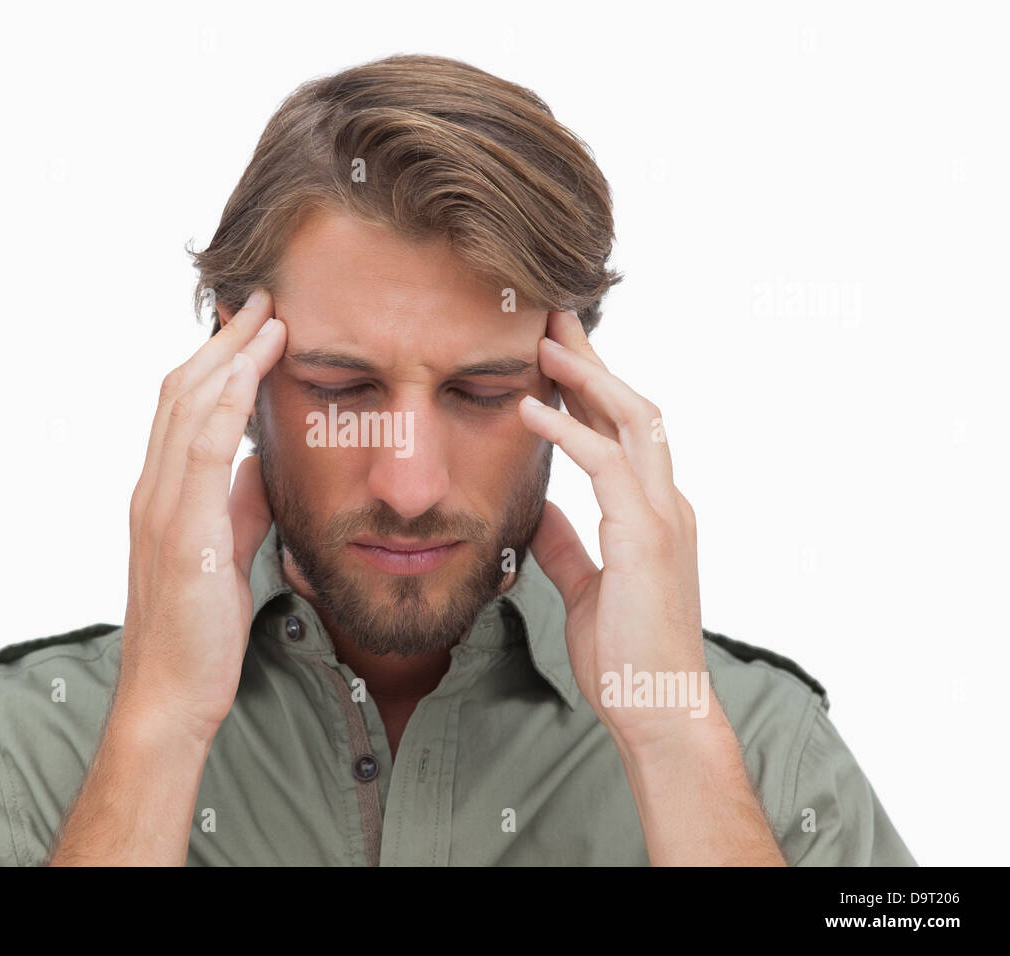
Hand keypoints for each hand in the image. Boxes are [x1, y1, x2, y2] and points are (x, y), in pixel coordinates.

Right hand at [116, 289, 285, 743]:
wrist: (171, 697)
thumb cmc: (198, 633)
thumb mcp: (225, 553)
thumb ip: (238, 506)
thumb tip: (261, 466)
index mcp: (162, 495)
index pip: (182, 407)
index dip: (215, 360)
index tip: (251, 324)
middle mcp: (153, 492)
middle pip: (179, 392)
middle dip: (222, 341)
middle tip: (260, 299)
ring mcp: (162, 510)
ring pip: (186, 408)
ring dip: (228, 356)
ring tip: (266, 317)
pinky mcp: (182, 535)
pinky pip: (200, 451)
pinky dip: (223, 402)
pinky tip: (249, 370)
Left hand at [518, 310, 709, 756]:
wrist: (654, 708)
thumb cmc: (624, 654)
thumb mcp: (584, 585)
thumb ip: (566, 543)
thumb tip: (539, 511)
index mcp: (654, 512)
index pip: (623, 431)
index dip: (590, 388)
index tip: (554, 353)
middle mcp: (666, 502)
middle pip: (634, 408)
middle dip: (594, 359)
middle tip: (553, 317)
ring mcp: (663, 516)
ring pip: (632, 421)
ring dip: (587, 377)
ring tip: (543, 342)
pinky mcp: (646, 537)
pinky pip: (607, 466)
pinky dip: (569, 432)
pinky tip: (531, 408)